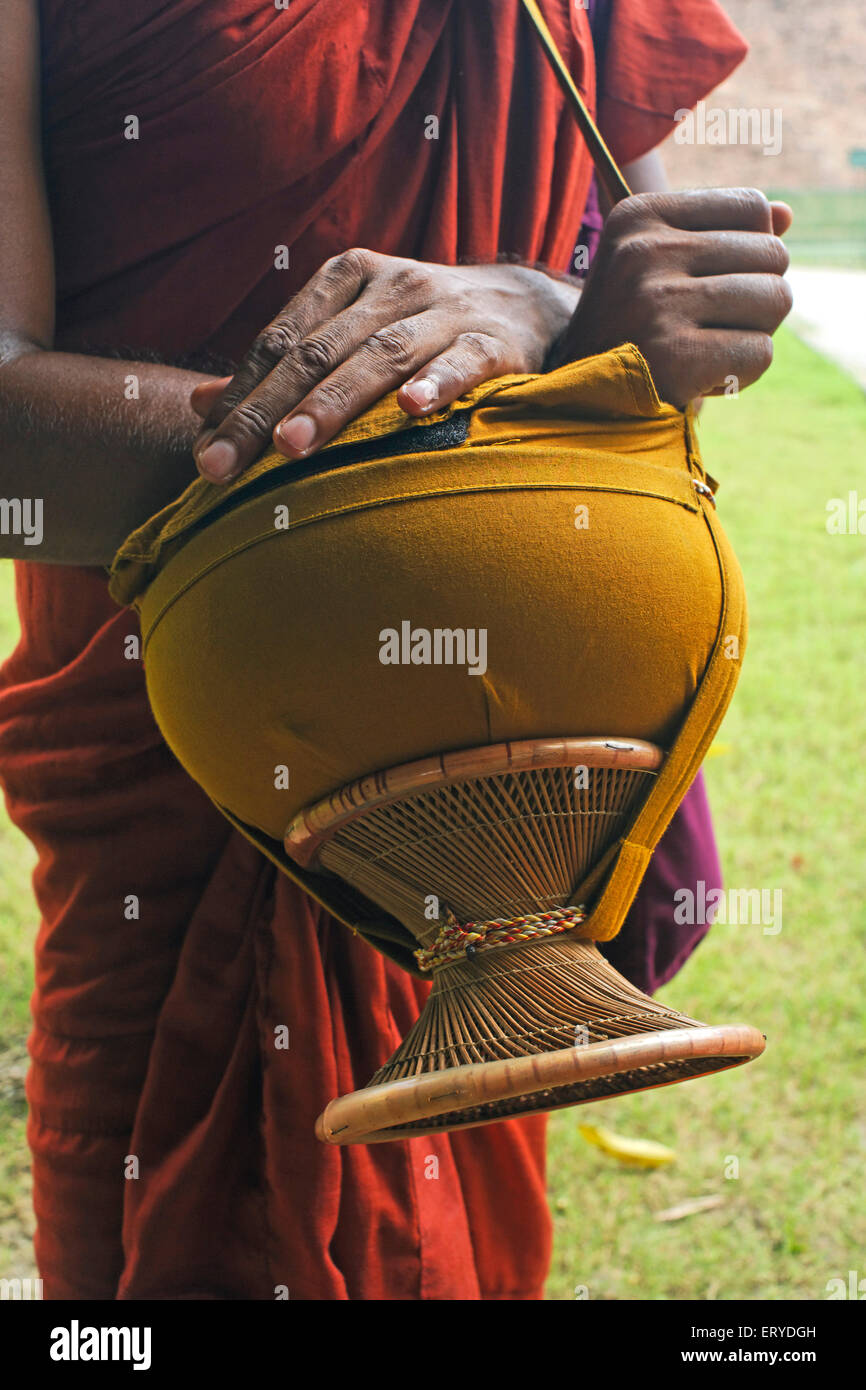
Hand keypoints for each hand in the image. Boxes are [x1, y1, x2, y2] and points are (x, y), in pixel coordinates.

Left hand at [190, 251, 577, 480]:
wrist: (528, 306)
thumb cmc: (422, 330)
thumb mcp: (349, 334)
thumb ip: (281, 368)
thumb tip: (197, 404)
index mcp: (346, 279)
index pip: (280, 342)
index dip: (238, 398)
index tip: (205, 453)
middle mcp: (392, 286)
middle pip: (316, 353)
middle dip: (265, 412)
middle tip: (224, 466)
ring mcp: (444, 310)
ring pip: (379, 356)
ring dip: (334, 402)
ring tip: (293, 446)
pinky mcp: (495, 342)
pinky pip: (461, 362)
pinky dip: (437, 383)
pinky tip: (412, 410)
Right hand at [555, 188, 793, 408]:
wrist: (576, 400)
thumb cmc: (628, 329)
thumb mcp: (658, 265)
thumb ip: (722, 233)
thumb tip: (787, 214)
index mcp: (638, 215)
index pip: (751, 206)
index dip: (752, 249)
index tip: (714, 280)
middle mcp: (644, 252)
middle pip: (772, 254)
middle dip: (759, 296)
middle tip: (716, 323)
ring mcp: (657, 305)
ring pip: (775, 300)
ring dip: (755, 333)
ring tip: (711, 347)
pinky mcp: (674, 358)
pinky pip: (761, 353)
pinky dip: (743, 373)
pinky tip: (706, 376)